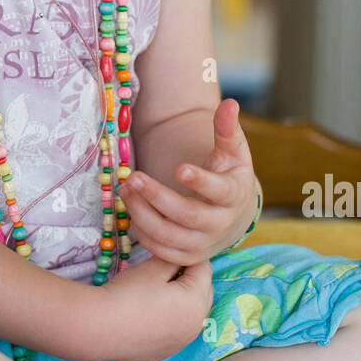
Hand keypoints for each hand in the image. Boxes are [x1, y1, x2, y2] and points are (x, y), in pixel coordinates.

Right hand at [90, 255, 213, 360]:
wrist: (99, 328)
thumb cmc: (128, 294)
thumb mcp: (153, 268)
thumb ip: (173, 259)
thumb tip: (181, 257)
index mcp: (196, 302)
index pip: (204, 270)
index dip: (189, 257)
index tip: (173, 251)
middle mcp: (195, 326)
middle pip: (202, 294)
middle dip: (190, 279)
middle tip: (166, 268)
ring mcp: (180, 344)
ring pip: (189, 315)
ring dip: (181, 301)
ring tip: (158, 290)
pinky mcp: (163, 354)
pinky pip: (173, 332)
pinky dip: (168, 320)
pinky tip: (148, 314)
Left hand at [118, 98, 257, 263]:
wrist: (234, 218)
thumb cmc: (229, 177)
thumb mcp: (233, 152)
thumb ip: (227, 129)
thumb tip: (229, 103)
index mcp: (233, 196)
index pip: (219, 191)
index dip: (199, 182)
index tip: (179, 168)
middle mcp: (219, 225)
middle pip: (186, 214)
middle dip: (157, 196)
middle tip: (133, 176)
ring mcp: (202, 244)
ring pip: (168, 234)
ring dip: (142, 213)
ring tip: (125, 188)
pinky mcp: (186, 257)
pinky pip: (159, 249)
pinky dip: (141, 231)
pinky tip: (130, 208)